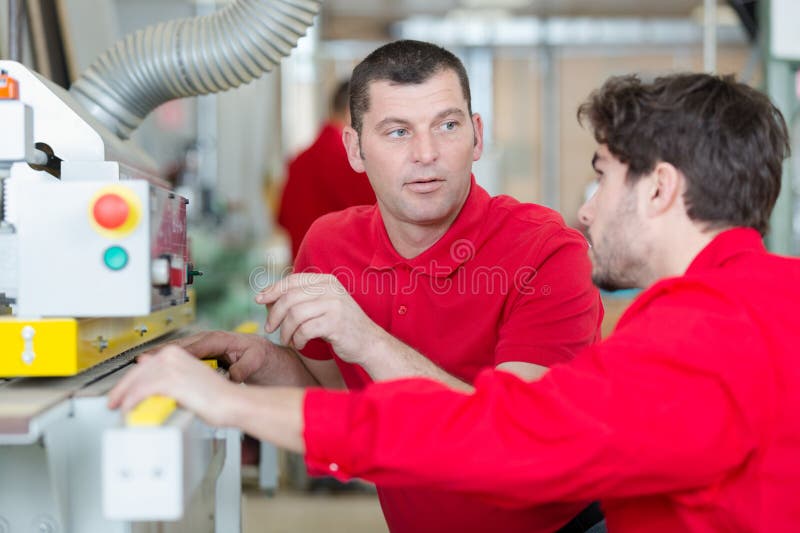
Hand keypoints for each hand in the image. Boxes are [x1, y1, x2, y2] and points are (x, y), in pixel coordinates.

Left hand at [107, 346, 236, 426]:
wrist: (231, 402)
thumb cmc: (215, 397)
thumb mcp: (187, 382)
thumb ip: (169, 379)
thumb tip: (148, 384)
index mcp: (178, 353)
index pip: (146, 365)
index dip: (130, 379)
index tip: (121, 391)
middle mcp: (174, 356)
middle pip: (138, 371)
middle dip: (123, 387)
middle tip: (113, 401)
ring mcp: (172, 366)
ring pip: (138, 380)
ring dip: (125, 395)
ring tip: (120, 407)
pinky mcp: (172, 380)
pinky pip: (143, 390)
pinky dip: (133, 400)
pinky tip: (129, 408)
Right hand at [149, 330, 273, 383]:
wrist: (263, 355)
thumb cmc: (259, 355)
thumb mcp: (256, 360)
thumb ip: (244, 367)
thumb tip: (232, 375)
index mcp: (218, 339)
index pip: (194, 347)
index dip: (176, 355)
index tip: (161, 361)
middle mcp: (206, 339)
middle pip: (178, 346)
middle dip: (158, 355)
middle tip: (139, 364)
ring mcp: (201, 345)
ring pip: (175, 350)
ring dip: (157, 357)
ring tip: (138, 366)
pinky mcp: (198, 353)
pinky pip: (178, 356)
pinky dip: (163, 361)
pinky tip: (151, 369)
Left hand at [256, 273, 385, 364]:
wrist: (369, 343)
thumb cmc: (340, 327)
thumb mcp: (321, 307)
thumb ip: (299, 300)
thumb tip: (265, 298)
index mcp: (327, 281)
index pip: (293, 280)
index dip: (273, 289)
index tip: (259, 299)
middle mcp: (331, 289)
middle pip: (290, 297)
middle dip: (274, 314)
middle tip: (269, 328)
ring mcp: (335, 304)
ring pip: (295, 314)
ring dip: (285, 331)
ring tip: (286, 340)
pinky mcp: (335, 322)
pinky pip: (305, 330)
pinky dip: (297, 339)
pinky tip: (299, 345)